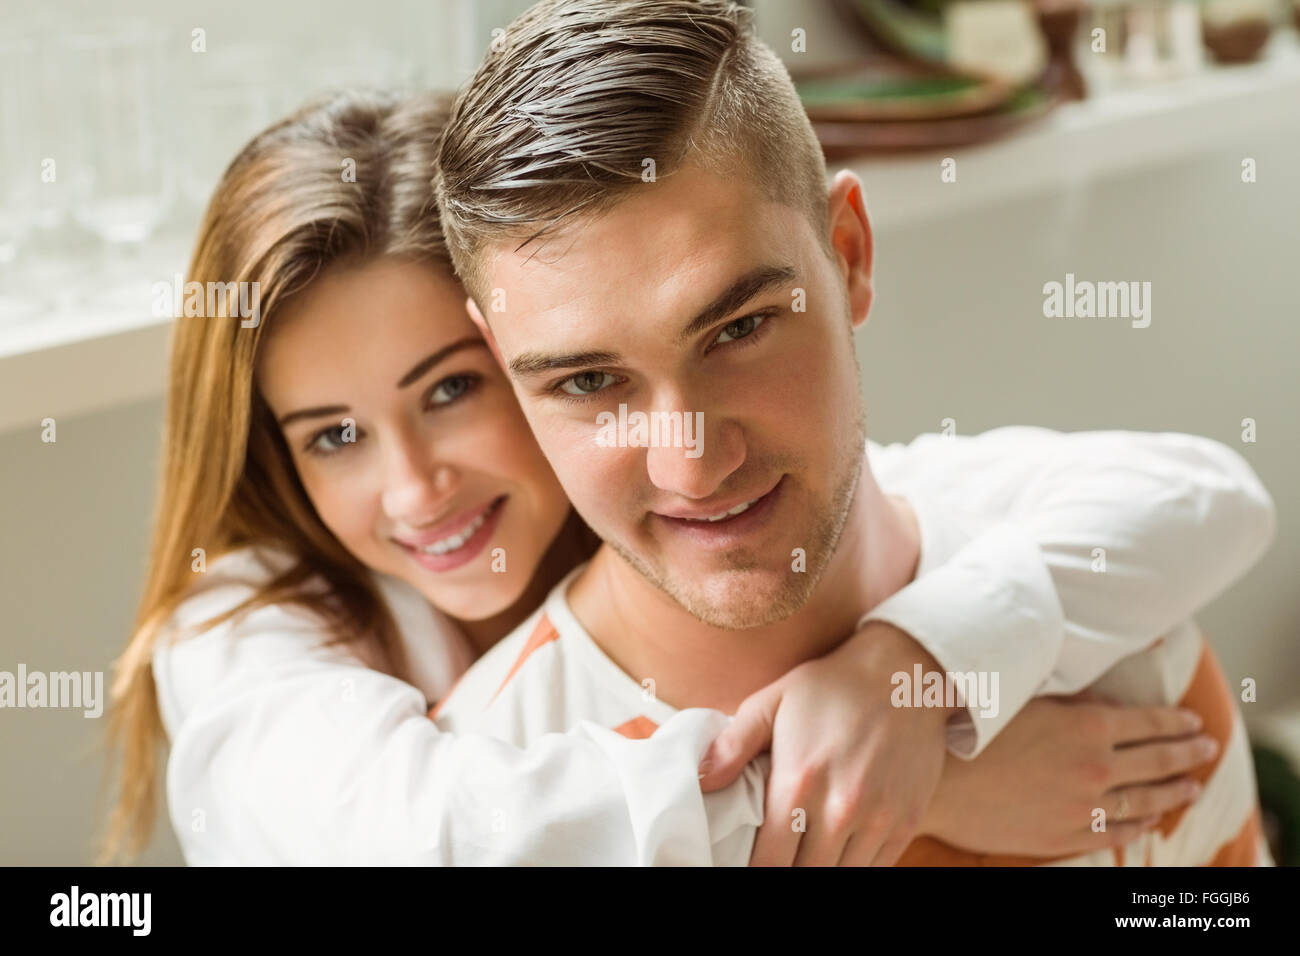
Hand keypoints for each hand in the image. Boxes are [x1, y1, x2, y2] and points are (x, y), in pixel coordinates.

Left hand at [698, 621, 953, 865]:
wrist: (904, 673)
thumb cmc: (832, 687)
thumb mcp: (773, 701)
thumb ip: (733, 745)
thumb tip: (700, 781)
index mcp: (798, 783)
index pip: (768, 862)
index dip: (755, 869)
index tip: (749, 860)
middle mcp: (840, 809)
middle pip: (804, 874)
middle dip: (787, 869)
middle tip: (778, 854)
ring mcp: (879, 819)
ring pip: (842, 876)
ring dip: (822, 867)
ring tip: (807, 851)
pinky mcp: (908, 821)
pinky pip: (877, 867)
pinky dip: (855, 863)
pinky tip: (839, 848)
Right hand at [923, 690, 1217, 856]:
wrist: (938, 780)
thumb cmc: (972, 729)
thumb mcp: (1025, 699)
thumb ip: (1070, 702)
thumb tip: (1101, 704)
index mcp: (1087, 727)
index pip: (1149, 724)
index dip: (1175, 722)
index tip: (1192, 721)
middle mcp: (1096, 768)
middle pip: (1157, 762)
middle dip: (1187, 753)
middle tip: (1205, 747)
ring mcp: (1084, 807)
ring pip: (1145, 801)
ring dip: (1172, 792)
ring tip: (1188, 786)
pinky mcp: (1065, 835)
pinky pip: (1116, 833)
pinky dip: (1139, 825)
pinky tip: (1149, 820)